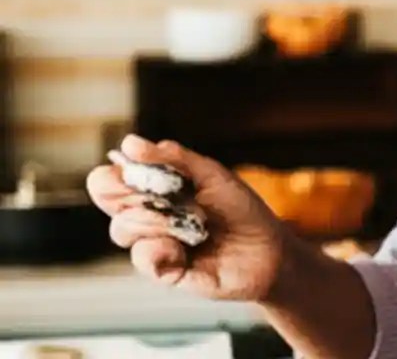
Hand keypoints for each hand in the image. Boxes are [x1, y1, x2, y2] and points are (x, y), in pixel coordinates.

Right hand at [86, 134, 288, 301]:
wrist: (269, 250)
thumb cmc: (242, 209)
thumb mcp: (212, 175)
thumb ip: (174, 159)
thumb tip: (130, 144)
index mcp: (155, 190)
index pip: (109, 181)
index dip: (111, 177)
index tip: (128, 173)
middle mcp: (148, 216)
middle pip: (110, 204)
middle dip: (132, 195)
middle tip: (164, 198)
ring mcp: (155, 243)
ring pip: (123, 229)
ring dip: (154, 220)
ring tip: (191, 223)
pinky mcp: (164, 270)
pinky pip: (142, 257)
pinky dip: (159, 249)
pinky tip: (183, 249)